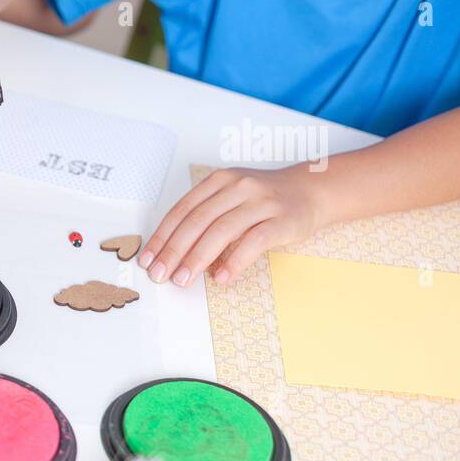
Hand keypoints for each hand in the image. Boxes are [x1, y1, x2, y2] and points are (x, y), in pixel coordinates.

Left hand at [140, 166, 326, 285]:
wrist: (312, 190)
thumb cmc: (263, 200)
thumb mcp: (230, 198)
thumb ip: (205, 218)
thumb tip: (174, 254)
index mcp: (219, 181)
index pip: (182, 210)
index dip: (162, 236)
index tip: (147, 259)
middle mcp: (238, 187)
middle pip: (197, 221)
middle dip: (174, 250)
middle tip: (159, 275)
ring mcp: (261, 202)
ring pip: (221, 230)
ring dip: (197, 258)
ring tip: (182, 280)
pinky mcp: (283, 220)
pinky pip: (254, 242)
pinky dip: (234, 261)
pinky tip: (220, 278)